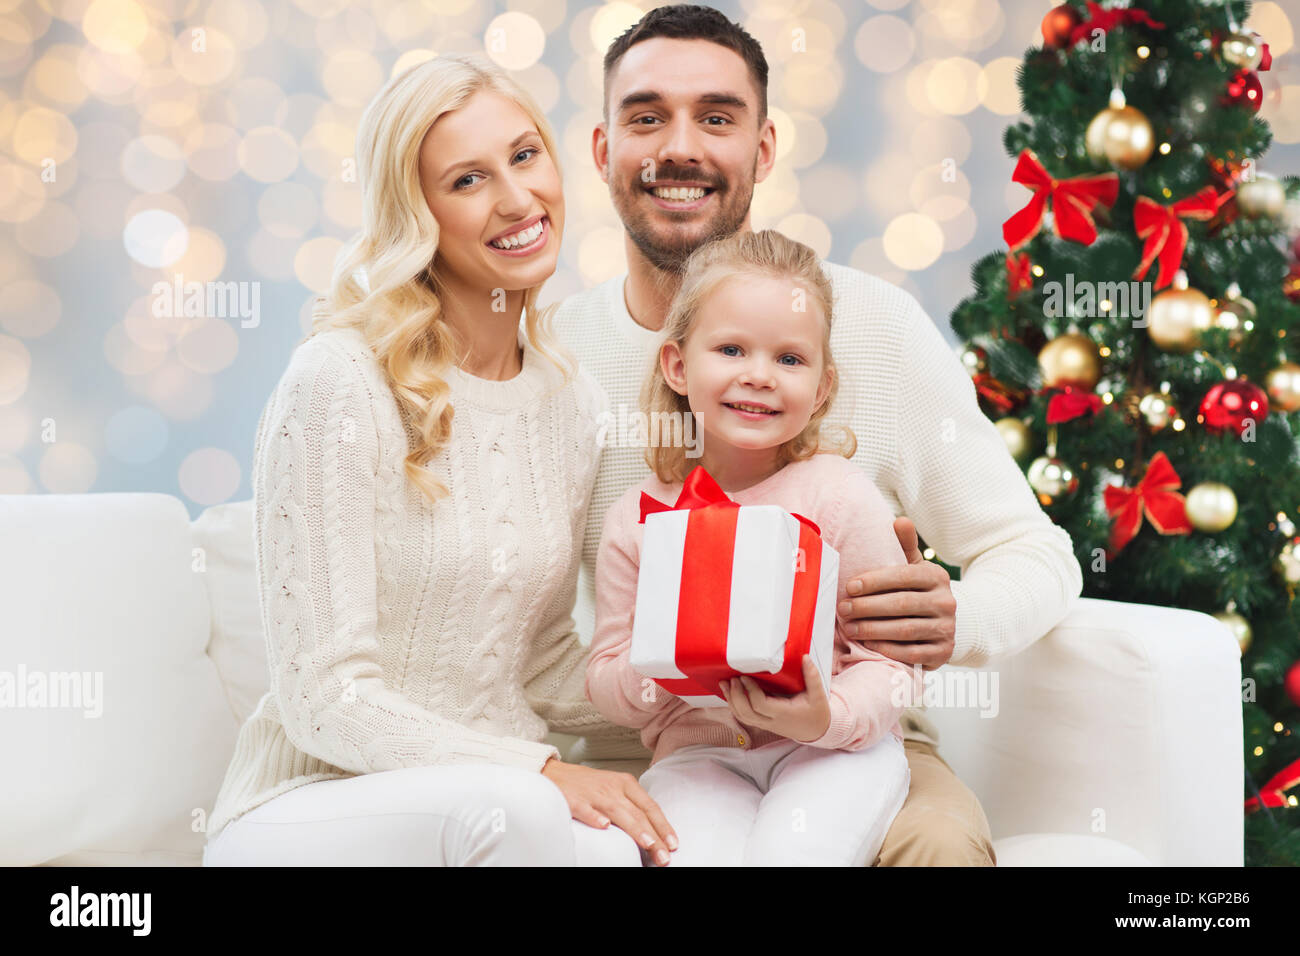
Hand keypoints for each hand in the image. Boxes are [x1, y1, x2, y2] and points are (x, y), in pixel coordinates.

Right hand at [541, 758, 677, 865]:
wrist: (553, 772)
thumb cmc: (587, 785)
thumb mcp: (614, 789)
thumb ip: (631, 807)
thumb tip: (653, 833)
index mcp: (625, 784)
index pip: (650, 806)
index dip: (663, 826)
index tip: (673, 844)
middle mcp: (612, 787)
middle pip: (638, 813)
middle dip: (654, 836)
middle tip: (664, 856)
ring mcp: (593, 792)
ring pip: (618, 811)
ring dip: (635, 828)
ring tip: (648, 844)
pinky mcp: (573, 798)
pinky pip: (585, 808)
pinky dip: (594, 817)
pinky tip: (604, 827)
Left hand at [719, 656, 830, 743]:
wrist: (815, 731)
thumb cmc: (816, 712)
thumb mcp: (819, 695)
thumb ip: (812, 676)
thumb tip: (805, 657)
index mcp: (784, 713)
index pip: (761, 704)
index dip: (751, 691)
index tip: (745, 677)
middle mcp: (772, 721)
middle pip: (746, 713)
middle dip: (736, 695)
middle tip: (732, 679)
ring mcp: (765, 724)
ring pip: (742, 717)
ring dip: (731, 700)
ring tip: (725, 683)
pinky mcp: (762, 723)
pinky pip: (744, 718)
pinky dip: (734, 706)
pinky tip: (730, 693)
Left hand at [838, 516, 955, 669]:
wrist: (945, 623)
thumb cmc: (918, 591)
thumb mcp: (914, 568)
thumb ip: (905, 545)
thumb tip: (900, 520)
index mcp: (937, 576)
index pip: (903, 576)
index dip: (874, 581)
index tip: (849, 586)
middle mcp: (947, 602)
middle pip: (902, 604)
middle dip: (868, 607)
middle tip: (842, 609)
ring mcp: (947, 628)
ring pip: (905, 630)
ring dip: (873, 629)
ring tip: (849, 628)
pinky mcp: (944, 652)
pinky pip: (912, 653)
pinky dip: (888, 649)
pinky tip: (868, 644)